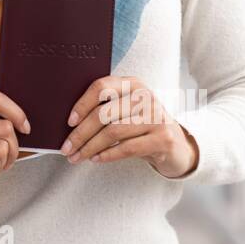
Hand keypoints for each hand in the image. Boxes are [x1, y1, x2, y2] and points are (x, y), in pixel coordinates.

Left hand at [60, 76, 197, 178]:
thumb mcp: (127, 111)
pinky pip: (128, 147)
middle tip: (66, 148)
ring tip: (77, 157)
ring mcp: (156, 117)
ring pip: (113, 132)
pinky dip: (108, 155)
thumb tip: (71, 125)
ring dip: (90, 147)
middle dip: (80, 133)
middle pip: (103, 113)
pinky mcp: (163, 138)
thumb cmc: (143, 126)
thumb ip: (106, 109)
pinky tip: (96, 159)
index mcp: (133, 84)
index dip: (82, 104)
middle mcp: (145, 96)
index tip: (69, 122)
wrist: (178, 145)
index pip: (101, 86)